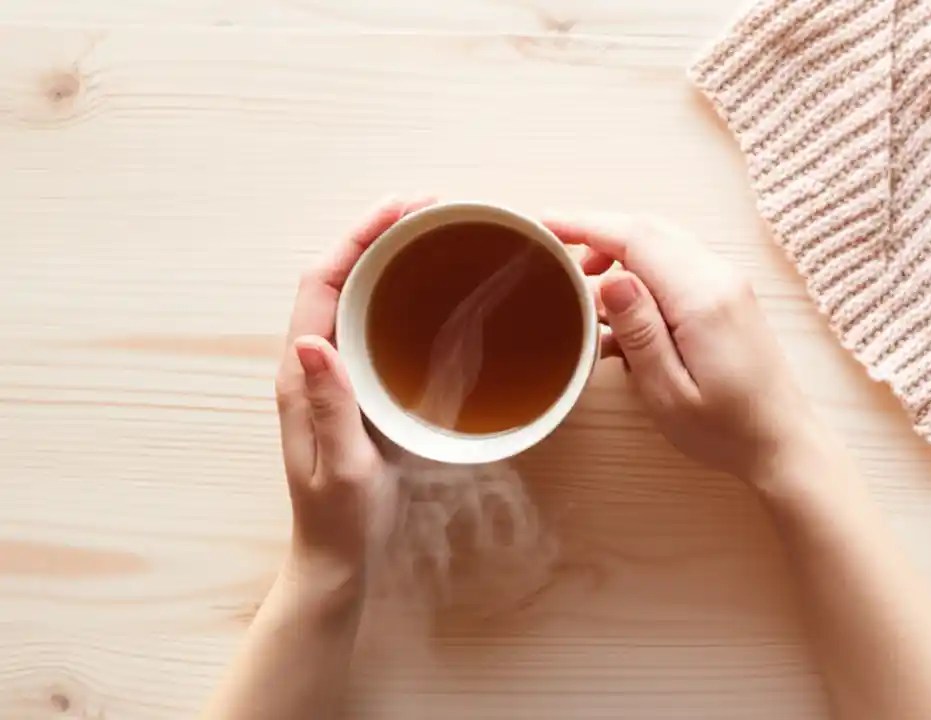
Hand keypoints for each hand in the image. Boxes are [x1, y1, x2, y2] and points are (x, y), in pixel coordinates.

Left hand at [274, 196, 433, 588]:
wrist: (335, 558)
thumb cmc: (340, 518)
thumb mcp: (341, 465)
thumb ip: (329, 404)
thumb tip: (310, 339)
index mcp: (300, 376)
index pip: (321, 285)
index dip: (357, 240)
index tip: (400, 210)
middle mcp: (310, 365)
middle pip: (337, 277)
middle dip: (375, 234)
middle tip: (428, 208)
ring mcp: (331, 375)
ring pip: (352, 295)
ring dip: (385, 257)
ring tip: (430, 232)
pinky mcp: (352, 388)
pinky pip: (368, 323)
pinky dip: (395, 292)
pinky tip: (425, 289)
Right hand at [544, 212, 815, 480]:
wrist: (782, 442)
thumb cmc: (726, 428)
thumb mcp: (669, 391)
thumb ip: (639, 331)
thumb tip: (611, 280)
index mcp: (702, 297)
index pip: (636, 237)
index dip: (587, 225)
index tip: (547, 224)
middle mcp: (719, 278)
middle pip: (649, 230)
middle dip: (599, 235)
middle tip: (558, 256)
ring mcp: (727, 284)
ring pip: (663, 244)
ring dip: (620, 255)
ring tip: (586, 291)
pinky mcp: (728, 297)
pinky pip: (677, 267)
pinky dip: (643, 274)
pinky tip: (622, 317)